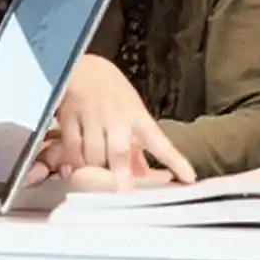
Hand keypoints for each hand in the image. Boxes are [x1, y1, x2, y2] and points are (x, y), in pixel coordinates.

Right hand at [55, 55, 195, 188]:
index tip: (189, 178)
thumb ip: (136, 143)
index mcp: (137, 116)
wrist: (83, 66)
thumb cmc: (111, 93)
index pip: (160, 141)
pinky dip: (74, 162)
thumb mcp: (131, 111)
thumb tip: (142, 175)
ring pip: (92, 154)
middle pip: (119, 151)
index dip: (175, 160)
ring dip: (94, 170)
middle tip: (124, 193)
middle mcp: (116, 116)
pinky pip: (72, 147)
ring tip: (95, 179)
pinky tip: (75, 170)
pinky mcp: (70, 116)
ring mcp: (92, 116)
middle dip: (121, 174)